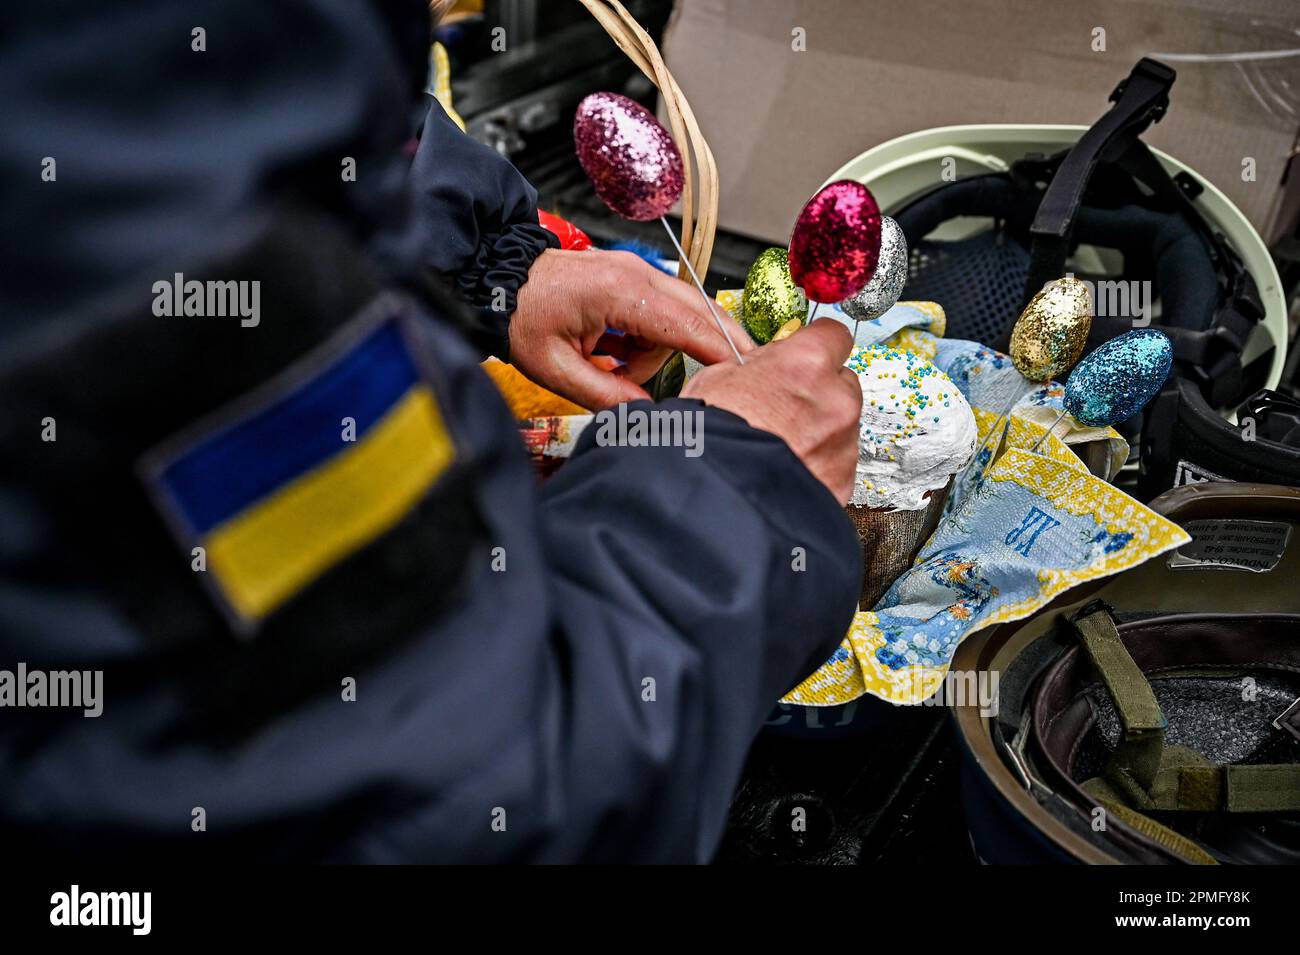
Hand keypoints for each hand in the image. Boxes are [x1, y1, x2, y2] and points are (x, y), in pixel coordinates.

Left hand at [510, 248, 754, 409]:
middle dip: (713, 347)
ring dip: (657, 352)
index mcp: (620, 293)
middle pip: (700, 313)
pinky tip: (615, 353)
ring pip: (680, 318)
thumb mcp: (556, 369)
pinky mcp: (632, 277)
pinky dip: (648, 339)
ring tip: (613, 368)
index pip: (688, 326)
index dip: (722, 351)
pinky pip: (661, 313)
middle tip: (730, 378)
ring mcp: (636, 271)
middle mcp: (637, 274)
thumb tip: (648, 417)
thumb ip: (607, 395)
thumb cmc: (521, 317)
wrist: (496, 278)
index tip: (751, 371)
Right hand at [682, 319, 860, 502]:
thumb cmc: (709, 443)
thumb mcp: (718, 379)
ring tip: (779, 447)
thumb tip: (767, 364)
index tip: (806, 354)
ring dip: (819, 432)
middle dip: (818, 392)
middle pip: (841, 382)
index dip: (816, 345)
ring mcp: (844, 444)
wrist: (715, 502)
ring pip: (842, 425)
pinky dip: (818, 466)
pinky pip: (837, 464)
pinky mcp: (843, 481)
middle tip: (783, 409)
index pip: (834, 334)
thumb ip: (759, 366)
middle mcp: (836, 400)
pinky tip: (786, 470)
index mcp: (807, 364)